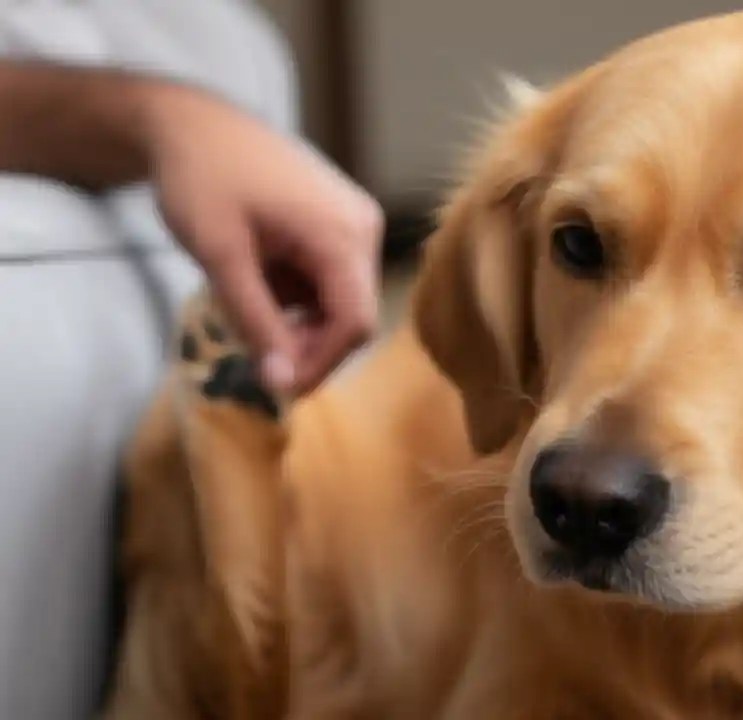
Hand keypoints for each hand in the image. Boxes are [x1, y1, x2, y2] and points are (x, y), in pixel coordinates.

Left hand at [144, 85, 383, 395]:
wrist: (192, 123)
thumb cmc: (202, 180)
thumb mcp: (222, 258)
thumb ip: (257, 323)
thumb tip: (282, 384)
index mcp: (343, 233)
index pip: (354, 323)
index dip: (319, 365)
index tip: (275, 389)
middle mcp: (363, 228)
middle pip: (350, 315)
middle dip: (305, 342)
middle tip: (251, 352)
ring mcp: (354, 222)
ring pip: (338, 301)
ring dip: (296, 318)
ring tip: (242, 297)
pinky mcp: (339, 220)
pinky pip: (329, 278)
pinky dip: (295, 293)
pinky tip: (256, 275)